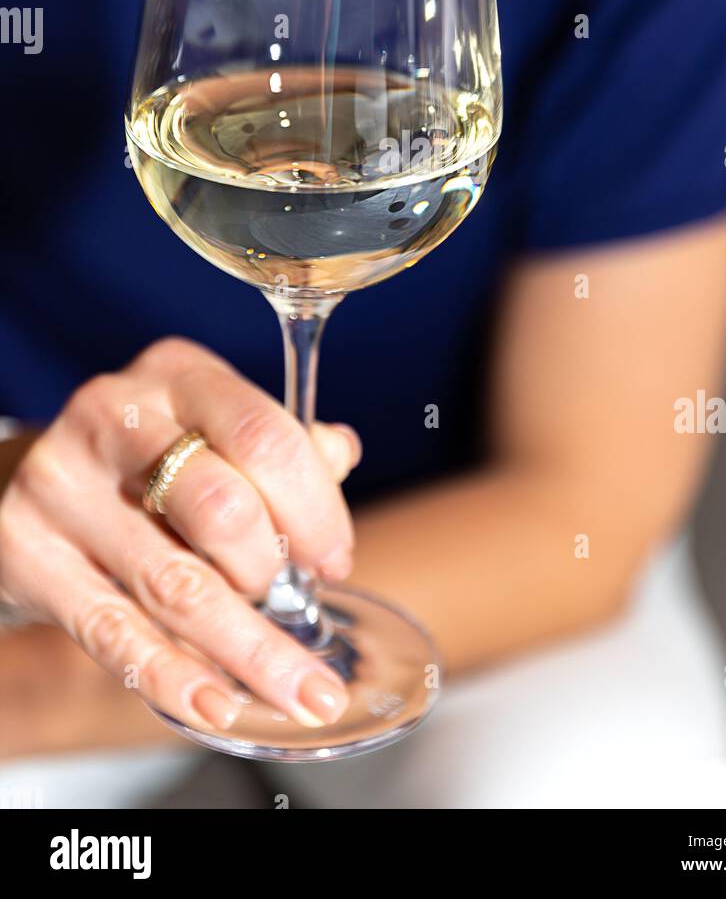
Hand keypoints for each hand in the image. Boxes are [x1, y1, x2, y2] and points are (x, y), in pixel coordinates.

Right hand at [0, 338, 361, 737]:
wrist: (19, 480)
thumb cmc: (141, 458)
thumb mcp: (207, 428)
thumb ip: (278, 445)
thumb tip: (340, 453)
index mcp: (177, 374)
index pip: (264, 436)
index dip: (315, 508)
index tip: (336, 561)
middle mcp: (113, 417)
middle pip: (220, 508)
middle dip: (273, 573)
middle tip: (297, 604)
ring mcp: (63, 485)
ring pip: (174, 583)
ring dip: (250, 651)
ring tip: (302, 695)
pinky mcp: (27, 554)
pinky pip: (114, 632)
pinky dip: (176, 677)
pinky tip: (220, 706)